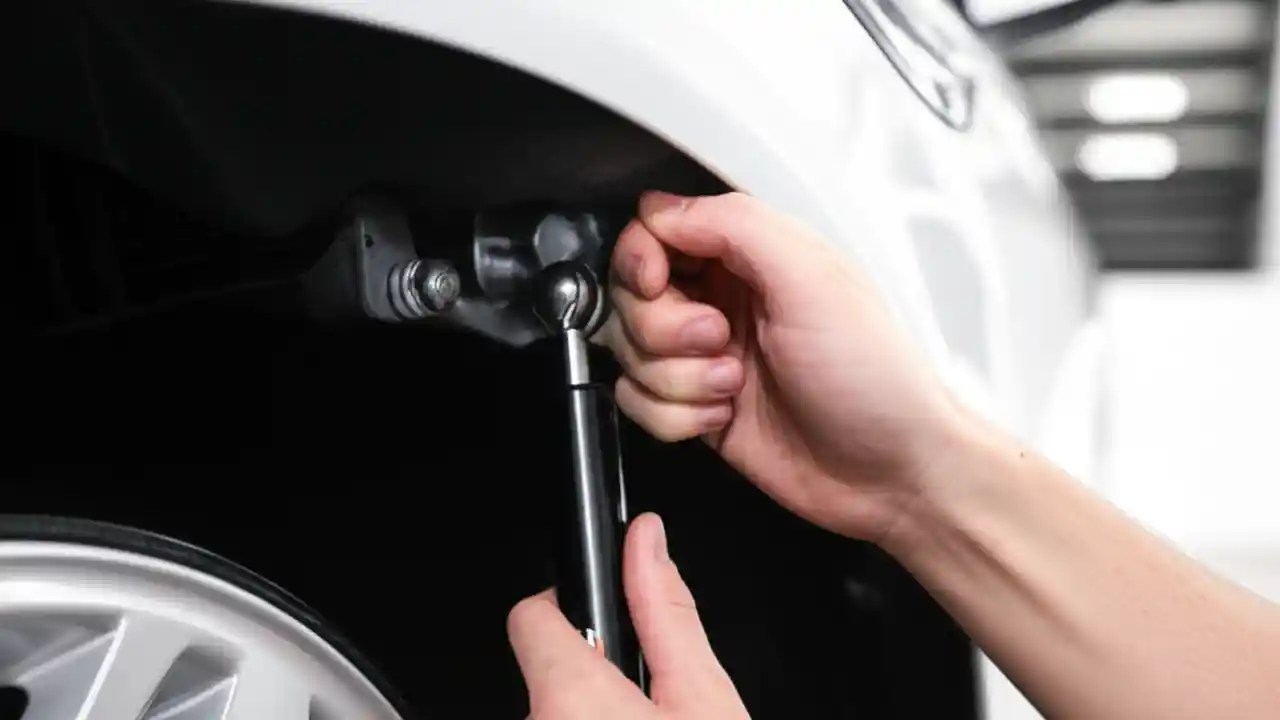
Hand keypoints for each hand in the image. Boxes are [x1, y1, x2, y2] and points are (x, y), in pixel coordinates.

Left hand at [507, 513, 748, 718]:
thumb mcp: (705, 698)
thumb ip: (668, 614)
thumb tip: (646, 539)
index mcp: (570, 696)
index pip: (530, 616)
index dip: (569, 610)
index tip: (604, 622)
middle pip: (547, 668)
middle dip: (591, 673)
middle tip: (647, 702)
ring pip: (554, 711)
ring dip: (592, 714)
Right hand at [598, 192, 962, 541]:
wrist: (892, 473)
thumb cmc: (874, 376)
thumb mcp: (812, 278)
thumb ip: (736, 225)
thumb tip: (661, 209)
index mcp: (752, 254)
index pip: (657, 230)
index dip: (642, 257)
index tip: (656, 283)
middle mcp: (724, 299)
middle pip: (631, 293)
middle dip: (661, 326)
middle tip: (717, 340)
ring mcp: (706, 357)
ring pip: (629, 351)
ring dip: (673, 377)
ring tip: (731, 385)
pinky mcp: (696, 408)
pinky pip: (637, 402)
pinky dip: (672, 417)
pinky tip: (721, 418)